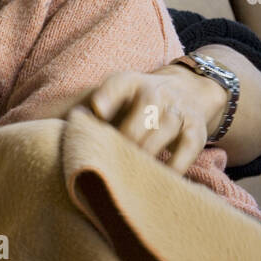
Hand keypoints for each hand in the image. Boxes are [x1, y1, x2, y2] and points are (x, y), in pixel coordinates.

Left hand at [85, 65, 227, 173]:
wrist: (186, 91)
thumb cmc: (136, 105)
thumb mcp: (116, 98)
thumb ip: (91, 113)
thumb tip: (64, 129)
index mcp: (131, 83)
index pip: (119, 83)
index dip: (108, 95)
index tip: (97, 110)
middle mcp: (157, 92)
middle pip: (145, 110)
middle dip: (129, 135)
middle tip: (113, 158)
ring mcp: (179, 110)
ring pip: (166, 128)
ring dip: (149, 151)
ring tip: (132, 172)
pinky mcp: (196, 130)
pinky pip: (188, 148)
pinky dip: (176, 164)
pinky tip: (161, 178)